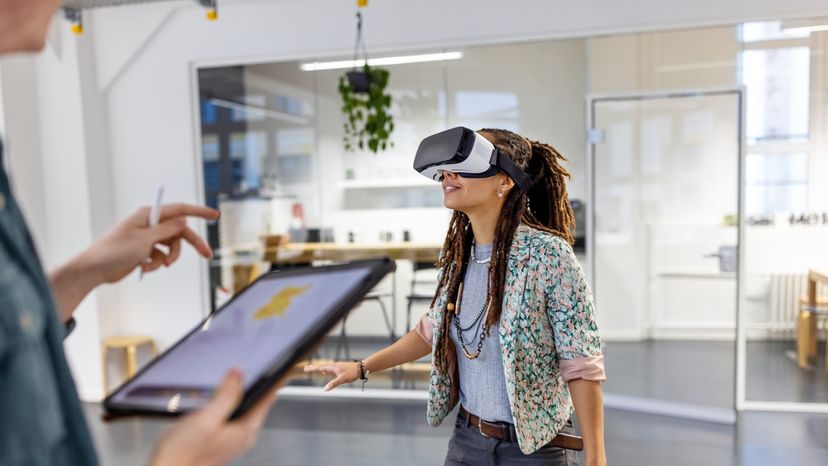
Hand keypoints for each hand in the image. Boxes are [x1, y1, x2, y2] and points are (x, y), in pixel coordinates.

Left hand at [81, 204, 218, 283]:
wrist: (96, 269)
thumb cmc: (115, 251)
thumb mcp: (145, 239)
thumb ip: (167, 229)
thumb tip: (183, 221)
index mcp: (149, 215)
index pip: (180, 210)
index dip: (199, 212)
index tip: (215, 215)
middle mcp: (149, 224)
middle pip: (179, 231)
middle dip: (191, 244)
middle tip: (207, 255)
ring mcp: (147, 238)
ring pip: (172, 246)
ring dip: (168, 258)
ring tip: (158, 265)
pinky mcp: (144, 251)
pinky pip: (161, 256)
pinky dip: (156, 263)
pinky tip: (144, 267)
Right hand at [148, 369, 276, 465]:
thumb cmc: (183, 454)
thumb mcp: (207, 419)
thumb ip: (226, 396)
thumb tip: (239, 374)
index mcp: (245, 430)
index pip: (269, 398)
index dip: (276, 379)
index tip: (283, 365)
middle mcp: (242, 435)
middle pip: (258, 402)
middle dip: (259, 383)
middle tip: (262, 364)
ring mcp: (230, 438)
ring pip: (243, 407)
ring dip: (241, 390)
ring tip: (241, 373)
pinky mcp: (218, 438)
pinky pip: (230, 413)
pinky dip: (228, 400)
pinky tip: (219, 394)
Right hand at [303, 361, 359, 390]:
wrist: (361, 368)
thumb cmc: (352, 373)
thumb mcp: (342, 379)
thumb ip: (333, 384)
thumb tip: (324, 389)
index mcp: (333, 367)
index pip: (320, 368)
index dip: (312, 369)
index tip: (305, 368)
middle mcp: (334, 365)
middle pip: (321, 367)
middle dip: (313, 368)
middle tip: (306, 368)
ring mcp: (337, 367)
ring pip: (325, 368)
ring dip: (319, 369)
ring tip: (313, 370)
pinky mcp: (340, 369)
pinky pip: (330, 370)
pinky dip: (325, 371)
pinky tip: (325, 373)